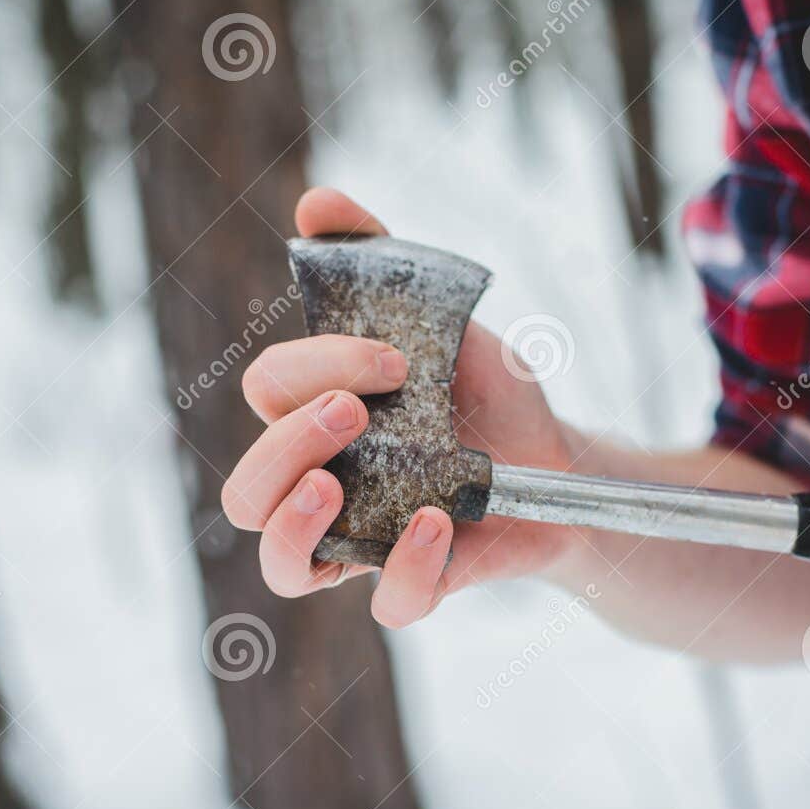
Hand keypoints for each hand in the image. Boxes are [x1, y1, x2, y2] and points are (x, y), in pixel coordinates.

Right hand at [221, 188, 575, 626]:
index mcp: (314, 420)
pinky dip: (405, 569)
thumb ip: (376, 262)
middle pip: (246, 492)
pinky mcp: (421, 582)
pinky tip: (437, 523)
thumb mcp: (439, 314)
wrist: (563, 459)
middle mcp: (323, 487)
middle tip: (355, 411)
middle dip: (287, 444)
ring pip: (282, 567)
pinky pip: (387, 606)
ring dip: (293, 525)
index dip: (317, 366)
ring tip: (333, 487)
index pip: (269, 393)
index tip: (394, 357)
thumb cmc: (486, 392)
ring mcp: (365, 543)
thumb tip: (316, 201)